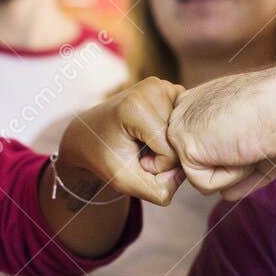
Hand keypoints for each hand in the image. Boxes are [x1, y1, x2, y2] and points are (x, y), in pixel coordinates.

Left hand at [56, 77, 184, 205]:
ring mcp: (163, 85)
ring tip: (145, 143)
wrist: (89, 134)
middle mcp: (153, 88)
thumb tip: (185, 173)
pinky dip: (172, 134)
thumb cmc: (104, 157)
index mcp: (136, 107)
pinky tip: (153, 134)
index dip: (157, 166)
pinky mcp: (170, 88)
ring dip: (169, 145)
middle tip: (140, 153)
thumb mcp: (125, 182)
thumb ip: (158, 190)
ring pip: (185, 132)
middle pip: (180, 140)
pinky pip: (185, 123)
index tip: (136, 161)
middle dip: (164, 155)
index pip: (170, 152)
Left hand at [167, 61, 275, 198]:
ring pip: (202, 177)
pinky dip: (231, 176)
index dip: (233, 156)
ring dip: (234, 171)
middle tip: (254, 136)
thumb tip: (225, 194)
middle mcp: (186, 111)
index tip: (252, 136)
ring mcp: (180, 126)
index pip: (205, 150)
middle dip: (234, 164)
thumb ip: (237, 165)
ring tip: (248, 139)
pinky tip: (242, 145)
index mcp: (202, 104)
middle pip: (202, 166)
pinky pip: (205, 184)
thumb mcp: (257, 141)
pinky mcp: (184, 143)